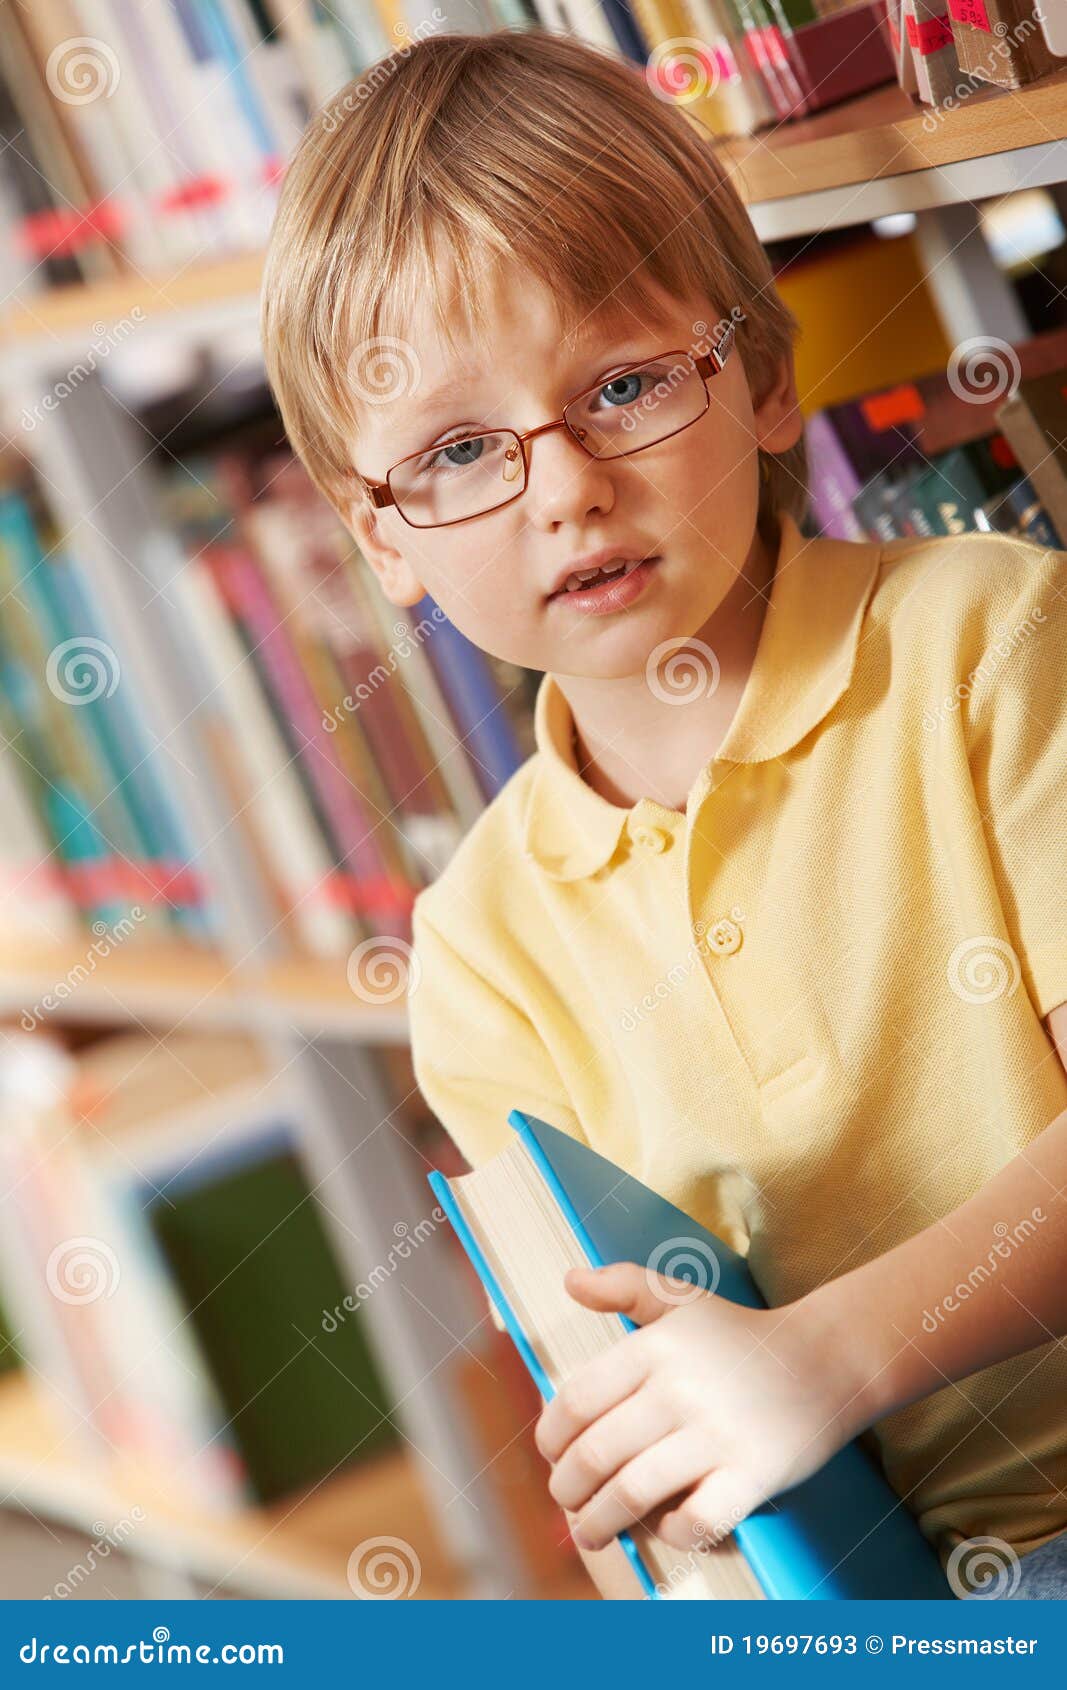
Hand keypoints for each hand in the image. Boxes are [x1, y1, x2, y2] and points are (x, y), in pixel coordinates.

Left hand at [534, 1262, 878, 1555]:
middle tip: (566, 1499)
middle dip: (567, 1489)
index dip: (550, 1438)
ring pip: (632, 1493)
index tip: (551, 1456)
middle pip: (596, 1454)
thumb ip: (623, 1285)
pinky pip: (692, 1520)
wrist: (824, 1361)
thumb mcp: (681, 1298)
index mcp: (655, 1346)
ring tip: (589, 1532)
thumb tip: (570, 1281)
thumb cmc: (740, 1335)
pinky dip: (668, 1533)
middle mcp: (680, 1388)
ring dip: (598, 1523)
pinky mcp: (752, 1474)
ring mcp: (717, 1433)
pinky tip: (662, 1525)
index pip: (576, 1401)